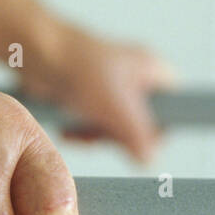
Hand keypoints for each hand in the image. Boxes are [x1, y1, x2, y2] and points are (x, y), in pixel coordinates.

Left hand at [18, 22, 177, 162]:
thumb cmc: (80, 68)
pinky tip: (68, 128)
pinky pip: (93, 125)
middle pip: (143, 124)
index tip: (139, 137)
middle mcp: (135, 77)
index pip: (177, 107)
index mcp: (153, 70)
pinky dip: (81, 130)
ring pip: (115, 128)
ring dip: (96, 136)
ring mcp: (110, 87)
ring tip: (82, 128)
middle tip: (105, 133)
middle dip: (119, 135)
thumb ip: (139, 137)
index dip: (160, 127)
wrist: (37, 55)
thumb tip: (149, 159)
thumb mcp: (117, 109)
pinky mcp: (88, 96)